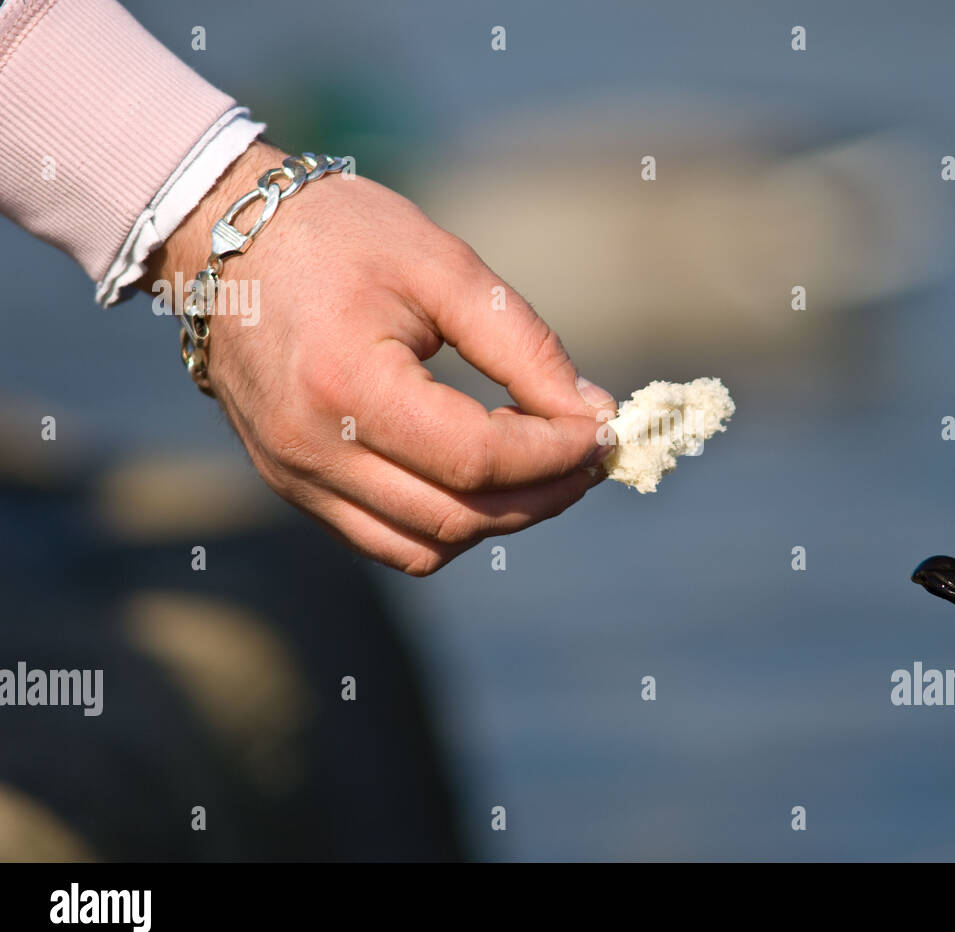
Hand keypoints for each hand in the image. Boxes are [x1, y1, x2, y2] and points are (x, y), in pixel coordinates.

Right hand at [142, 141, 615, 574]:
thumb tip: (594, 414)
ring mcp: (295, 477)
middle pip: (457, 516)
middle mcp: (311, 448)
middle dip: (543, 496)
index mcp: (347, 382)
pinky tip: (484, 480)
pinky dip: (448, 525)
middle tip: (590, 458)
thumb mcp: (445, 267)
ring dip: (499, 520)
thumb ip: (525, 346)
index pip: (476, 458)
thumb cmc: (341, 236)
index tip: (602, 431)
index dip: (555, 454)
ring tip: (544, 470)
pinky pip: (386, 541)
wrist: (225, 238)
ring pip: (425, 546)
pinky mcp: (292, 487)